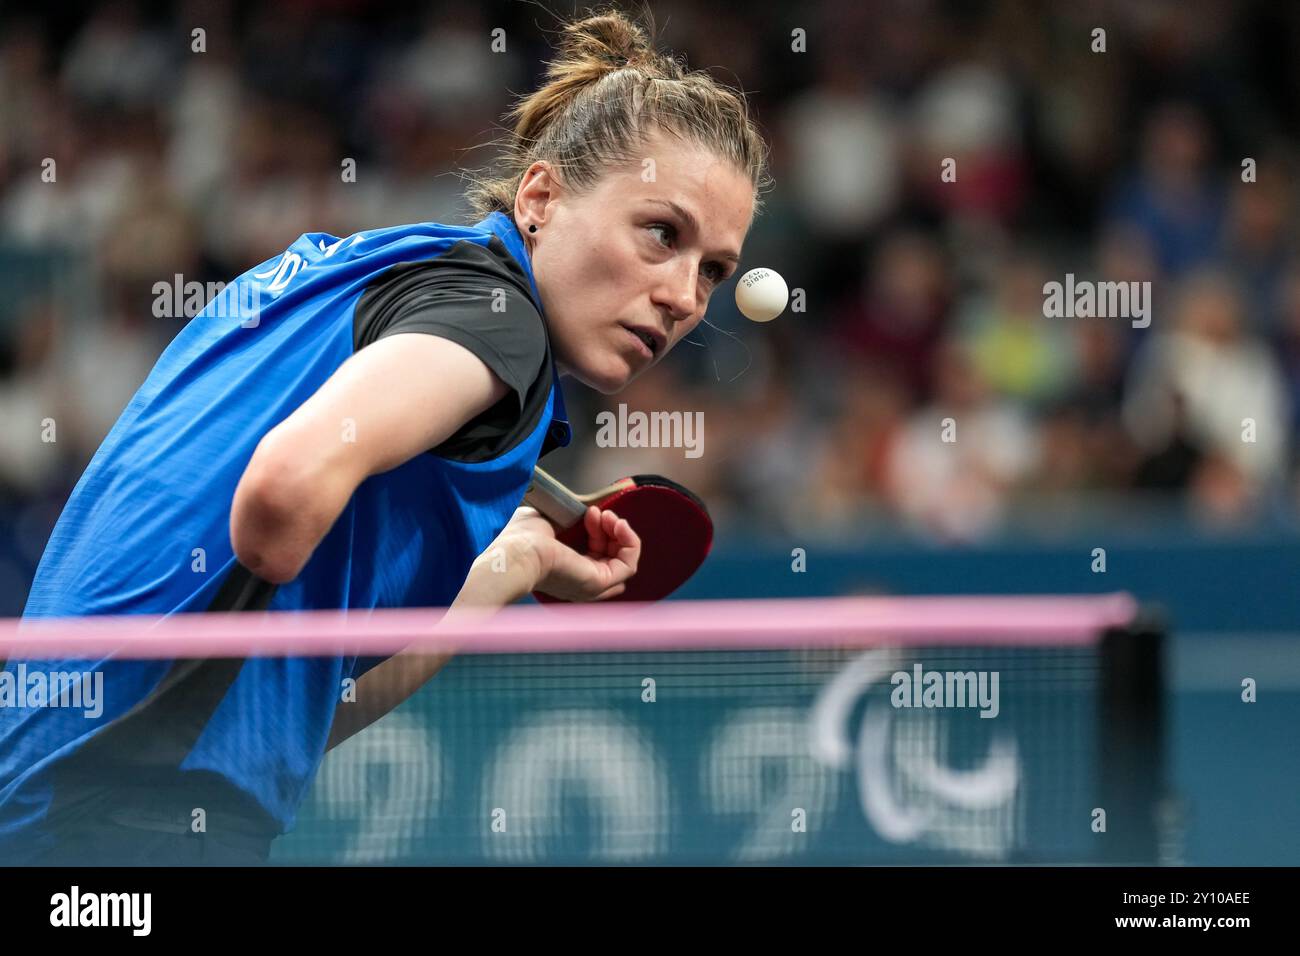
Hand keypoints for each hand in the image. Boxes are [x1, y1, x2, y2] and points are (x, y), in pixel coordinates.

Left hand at [490, 504, 640, 601]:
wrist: (516, 552)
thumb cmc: (521, 538)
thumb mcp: (549, 521)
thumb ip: (568, 518)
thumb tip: (584, 507)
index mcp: (565, 569)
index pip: (596, 556)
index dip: (599, 531)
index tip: (589, 511)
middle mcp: (579, 582)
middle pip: (612, 558)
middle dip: (611, 531)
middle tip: (599, 513)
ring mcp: (590, 586)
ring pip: (623, 562)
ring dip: (621, 534)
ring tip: (608, 517)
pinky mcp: (599, 583)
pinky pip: (628, 565)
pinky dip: (630, 542)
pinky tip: (618, 524)